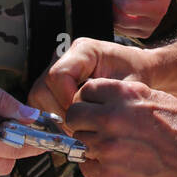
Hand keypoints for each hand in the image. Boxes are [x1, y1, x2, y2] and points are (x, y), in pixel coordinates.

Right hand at [27, 37, 151, 115]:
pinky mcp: (52, 84)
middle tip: (80, 126)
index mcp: (84, 50)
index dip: (66, 99)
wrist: (139, 71)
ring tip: (79, 125)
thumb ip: (108, 98)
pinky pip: (41, 103)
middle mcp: (65, 56)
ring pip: (38, 97)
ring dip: (55, 117)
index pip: (58, 75)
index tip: (83, 115)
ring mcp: (56, 69)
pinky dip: (54, 118)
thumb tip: (82, 116)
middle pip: (42, 88)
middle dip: (60, 112)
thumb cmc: (136, 76)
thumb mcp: (128, 87)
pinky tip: (73, 124)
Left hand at [62, 77, 176, 176]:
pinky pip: (87, 167)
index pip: (85, 90)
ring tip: (118, 151)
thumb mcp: (161, 100)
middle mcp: (112, 119)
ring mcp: (107, 148)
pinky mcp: (106, 176)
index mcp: (125, 96)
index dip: (88, 100)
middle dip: (81, 123)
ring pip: (80, 143)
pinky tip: (120, 167)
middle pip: (74, 116)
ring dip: (92, 146)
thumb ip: (130, 95)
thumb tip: (105, 97)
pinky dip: (98, 167)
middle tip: (96, 131)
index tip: (93, 110)